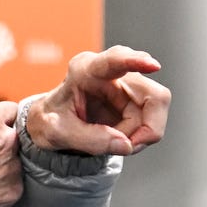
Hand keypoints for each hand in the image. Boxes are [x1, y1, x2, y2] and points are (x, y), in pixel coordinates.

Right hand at [0, 102, 24, 206]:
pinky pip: (13, 183)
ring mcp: (14, 165)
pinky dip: (2, 186)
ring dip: (3, 165)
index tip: (0, 126)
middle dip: (4, 142)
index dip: (3, 118)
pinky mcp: (15, 188)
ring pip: (16, 160)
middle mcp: (6, 140)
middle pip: (15, 135)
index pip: (11, 109)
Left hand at [26, 47, 169, 155]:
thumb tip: (126, 145)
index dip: (135, 61)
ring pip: (155, 111)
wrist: (50, 123)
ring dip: (140, 134)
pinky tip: (118, 138)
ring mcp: (127, 85)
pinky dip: (139, 136)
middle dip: (145, 128)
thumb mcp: (57, 133)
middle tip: (125, 146)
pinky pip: (151, 121)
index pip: (114, 60)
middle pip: (153, 96)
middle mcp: (112, 72)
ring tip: (112, 141)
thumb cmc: (50, 120)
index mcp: (85, 70)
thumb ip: (90, 139)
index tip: (152, 65)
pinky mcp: (135, 99)